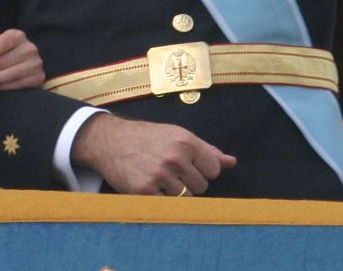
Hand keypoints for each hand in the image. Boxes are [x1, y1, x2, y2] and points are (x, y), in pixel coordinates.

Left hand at [0, 29, 44, 89]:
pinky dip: (3, 87)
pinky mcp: (38, 78)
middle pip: (4, 60)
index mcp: (18, 36)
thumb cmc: (4, 52)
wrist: (24, 65)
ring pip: (10, 73)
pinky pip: (18, 84)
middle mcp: (30, 48)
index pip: (2, 42)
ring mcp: (35, 64)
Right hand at [71, 114, 236, 195]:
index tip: (187, 165)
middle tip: (170, 171)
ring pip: (186, 199)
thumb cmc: (148, 138)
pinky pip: (167, 206)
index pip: (213, 170)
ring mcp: (159, 175)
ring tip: (160, 179)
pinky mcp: (144, 191)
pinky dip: (161, 200)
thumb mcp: (177, 135)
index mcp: (186, 142)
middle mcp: (174, 158)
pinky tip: (152, 187)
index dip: (202, 170)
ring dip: (176, 193)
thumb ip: (206, 150)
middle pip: (202, 187)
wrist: (110, 141)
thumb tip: (232, 162)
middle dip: (189, 182)